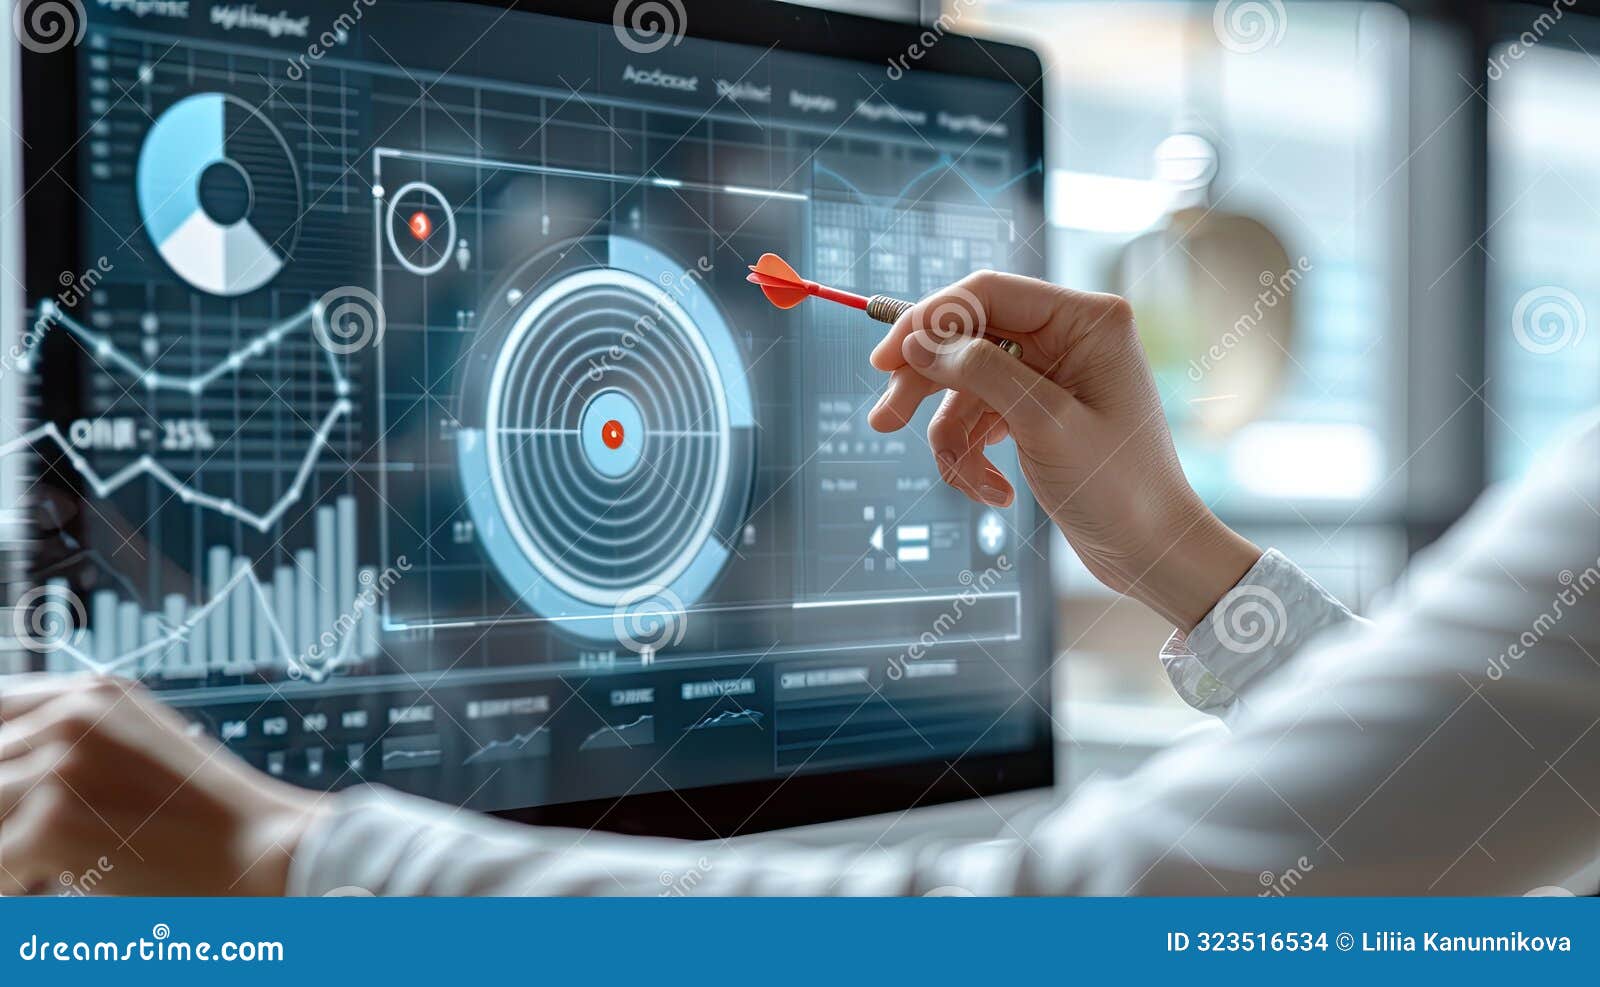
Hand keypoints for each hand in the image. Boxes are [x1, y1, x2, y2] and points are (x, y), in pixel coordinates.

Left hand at [0, 675, 320, 894]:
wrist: (265, 852)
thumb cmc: (209, 820)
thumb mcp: (142, 753)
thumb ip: (74, 749)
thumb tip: (8, 773)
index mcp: (94, 693)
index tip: (9, 797)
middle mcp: (73, 716)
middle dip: (3, 813)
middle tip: (37, 841)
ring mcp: (61, 766)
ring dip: (9, 846)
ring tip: (47, 868)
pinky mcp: (52, 823)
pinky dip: (16, 884)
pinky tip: (58, 885)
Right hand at [868, 270, 1259, 629]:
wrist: (1150, 550)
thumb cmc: (1119, 488)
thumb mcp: (1043, 424)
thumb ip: (980, 373)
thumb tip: (917, 341)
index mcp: (1086, 320)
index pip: (987, 293)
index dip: (928, 320)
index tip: (884, 360)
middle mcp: (1068, 336)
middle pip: (967, 337)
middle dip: (926, 386)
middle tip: (884, 421)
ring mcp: (1051, 373)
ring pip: (965, 385)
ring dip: (953, 438)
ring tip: (969, 483)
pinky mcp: (1037, 408)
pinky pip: (978, 416)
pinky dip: (972, 455)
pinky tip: (993, 492)